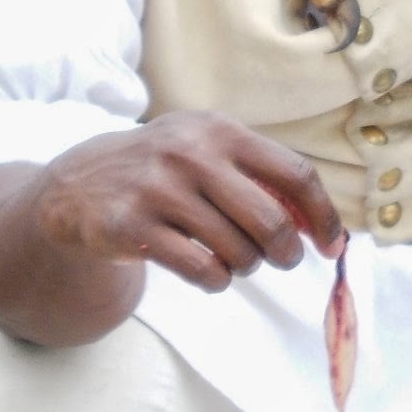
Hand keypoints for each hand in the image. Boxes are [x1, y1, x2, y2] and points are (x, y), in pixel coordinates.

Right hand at [31, 111, 344, 293]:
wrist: (79, 185)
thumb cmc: (166, 173)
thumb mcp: (208, 152)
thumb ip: (262, 178)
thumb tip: (323, 227)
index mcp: (221, 130)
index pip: (295, 174)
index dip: (323, 215)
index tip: (332, 244)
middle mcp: (191, 153)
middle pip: (271, 221)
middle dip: (286, 253)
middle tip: (282, 261)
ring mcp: (159, 189)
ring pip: (238, 251)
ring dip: (247, 267)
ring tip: (236, 262)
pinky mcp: (133, 226)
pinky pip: (203, 270)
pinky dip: (217, 281)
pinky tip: (211, 274)